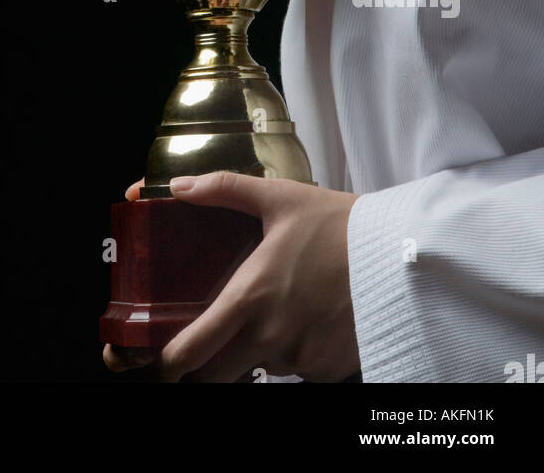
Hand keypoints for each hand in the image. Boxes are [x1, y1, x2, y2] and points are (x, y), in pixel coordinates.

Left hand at [102, 172, 360, 383]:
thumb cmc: (336, 223)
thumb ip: (223, 189)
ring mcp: (301, 357)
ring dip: (258, 354)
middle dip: (209, 367)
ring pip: (262, 371)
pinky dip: (296, 354)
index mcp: (250, 297)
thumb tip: (178, 185)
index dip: (170, 362)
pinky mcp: (328, 370)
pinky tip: (308, 321)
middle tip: (212, 345)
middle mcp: (271, 337)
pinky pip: (299, 371)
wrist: (399, 252)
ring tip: (278, 314)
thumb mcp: (278, 197)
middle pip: (218, 377)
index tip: (165, 359)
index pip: (192, 352)